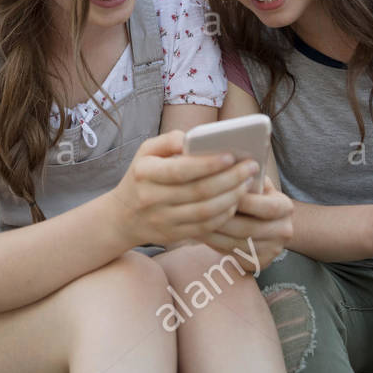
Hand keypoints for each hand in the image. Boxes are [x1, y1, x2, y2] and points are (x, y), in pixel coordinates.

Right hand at [110, 130, 259, 248]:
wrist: (122, 216)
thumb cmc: (142, 176)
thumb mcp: (146, 152)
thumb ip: (168, 140)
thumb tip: (193, 137)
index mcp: (145, 172)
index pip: (181, 169)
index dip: (209, 164)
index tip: (232, 155)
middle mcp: (152, 198)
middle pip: (199, 191)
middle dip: (230, 179)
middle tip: (250, 167)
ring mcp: (163, 220)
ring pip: (205, 212)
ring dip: (231, 197)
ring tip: (247, 183)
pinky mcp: (173, 235)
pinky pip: (204, 227)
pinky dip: (223, 215)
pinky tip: (235, 202)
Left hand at [200, 175, 292, 265]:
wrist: (268, 223)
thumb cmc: (254, 194)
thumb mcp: (257, 181)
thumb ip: (246, 173)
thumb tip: (226, 161)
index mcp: (285, 207)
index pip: (267, 206)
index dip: (243, 200)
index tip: (218, 191)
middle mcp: (283, 231)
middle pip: (248, 228)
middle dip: (220, 218)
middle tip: (196, 209)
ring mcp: (272, 250)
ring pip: (236, 244)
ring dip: (211, 233)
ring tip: (191, 221)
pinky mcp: (259, 264)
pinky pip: (232, 255)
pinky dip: (214, 244)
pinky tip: (199, 233)